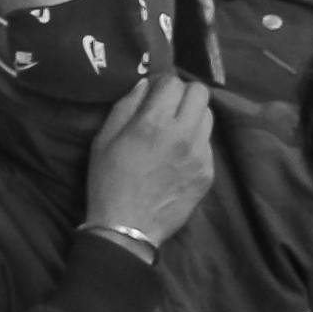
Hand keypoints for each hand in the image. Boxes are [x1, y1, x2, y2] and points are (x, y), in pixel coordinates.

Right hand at [84, 70, 216, 247]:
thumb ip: (126, 106)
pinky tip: (179, 156)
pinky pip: (208, 143)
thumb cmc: (108, 181)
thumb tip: (146, 84)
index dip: (163, 84)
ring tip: (176, 130)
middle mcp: (183, 134)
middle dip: (184, 94)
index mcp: (154, 123)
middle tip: (169, 107)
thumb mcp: (104, 139)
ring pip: (209, 115)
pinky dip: (196, 142)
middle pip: (200, 93)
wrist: (126, 229)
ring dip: (193, 116)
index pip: (174, 82)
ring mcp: (200, 154)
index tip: (155, 94)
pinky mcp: (208, 172)